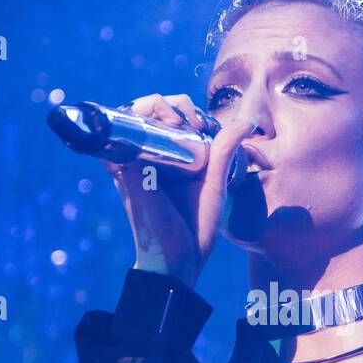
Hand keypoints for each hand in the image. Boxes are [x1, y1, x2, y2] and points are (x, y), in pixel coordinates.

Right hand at [103, 93, 258, 287]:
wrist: (180, 259)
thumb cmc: (195, 227)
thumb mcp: (215, 182)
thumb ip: (226, 150)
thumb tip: (247, 121)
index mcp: (166, 158)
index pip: (167, 116)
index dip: (182, 107)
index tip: (203, 124)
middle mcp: (146, 156)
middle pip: (148, 108)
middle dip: (173, 102)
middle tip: (192, 121)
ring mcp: (132, 161)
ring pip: (132, 112)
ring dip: (156, 104)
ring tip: (178, 120)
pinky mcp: (123, 169)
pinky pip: (114, 132)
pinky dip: (132, 116)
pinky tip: (160, 122)